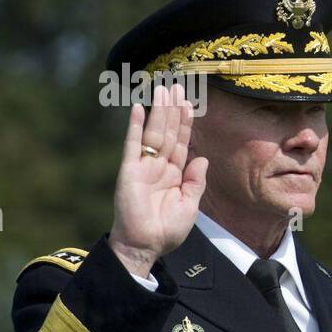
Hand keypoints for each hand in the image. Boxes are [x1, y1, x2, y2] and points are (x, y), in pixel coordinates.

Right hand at [108, 84, 207, 276]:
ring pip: (154, 133)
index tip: (190, 103)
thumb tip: (202, 157)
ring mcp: (143, 167)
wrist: (145, 245)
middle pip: (169, 132)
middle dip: (173, 109)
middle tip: (177, 86)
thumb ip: (195, 181)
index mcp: (174, 175)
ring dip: (159, 111)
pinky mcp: (130, 171)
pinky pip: (133, 144)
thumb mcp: (190, 205)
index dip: (186, 123)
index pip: (182, 142)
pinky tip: (139, 108)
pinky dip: (136, 126)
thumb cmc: (166, 230)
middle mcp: (159, 167)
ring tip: (163, 89)